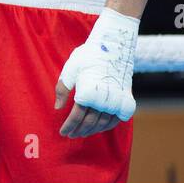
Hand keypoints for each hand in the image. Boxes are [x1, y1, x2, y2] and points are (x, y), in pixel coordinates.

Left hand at [54, 7, 139, 137]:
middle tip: (71, 135)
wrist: (114, 48)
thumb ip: (62, 90)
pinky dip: (107, 126)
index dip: (69, 126)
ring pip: (103, 124)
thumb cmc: (88, 57)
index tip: (63, 132)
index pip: (76, 117)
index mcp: (87, 93)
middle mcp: (103, 100)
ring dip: (92, 130)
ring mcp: (116, 101)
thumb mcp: (70, 69)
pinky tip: (99, 127)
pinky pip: (117, 120)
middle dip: (79, 131)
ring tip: (82, 133)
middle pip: (89, 123)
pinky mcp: (126, 100)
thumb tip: (57, 108)